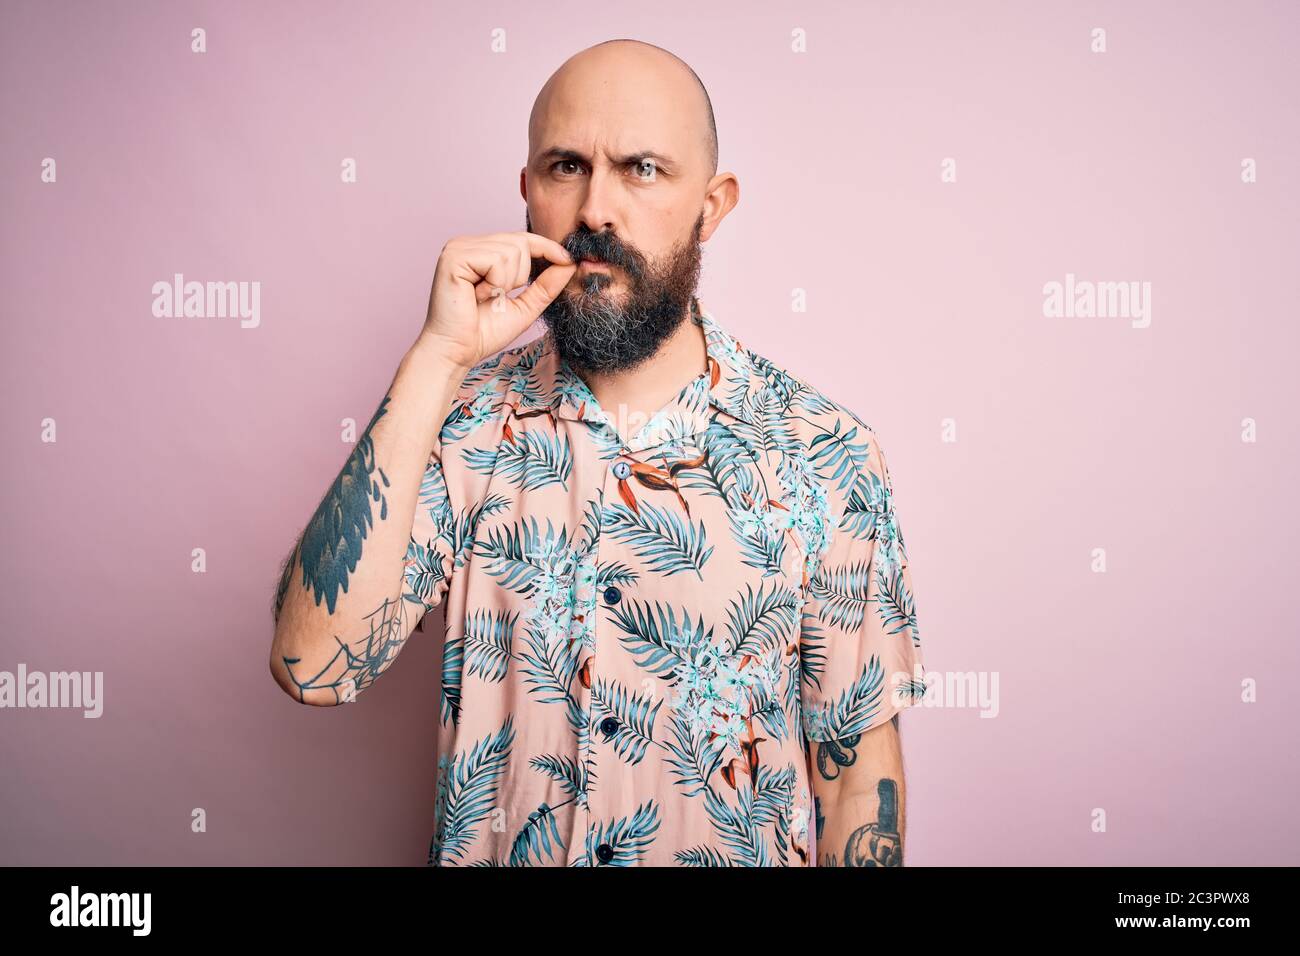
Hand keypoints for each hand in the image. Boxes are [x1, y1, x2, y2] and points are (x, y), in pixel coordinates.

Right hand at [419, 231, 575, 371]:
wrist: (457, 352)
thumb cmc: (483, 333)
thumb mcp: (525, 306)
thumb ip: (546, 284)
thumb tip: (571, 263)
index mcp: (481, 251)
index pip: (522, 238)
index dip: (547, 247)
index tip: (568, 260)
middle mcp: (468, 244)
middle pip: (521, 241)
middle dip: (522, 275)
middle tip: (499, 297)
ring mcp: (458, 247)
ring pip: (512, 250)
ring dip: (507, 283)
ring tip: (485, 298)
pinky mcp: (454, 257)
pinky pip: (496, 260)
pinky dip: (495, 283)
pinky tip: (476, 296)